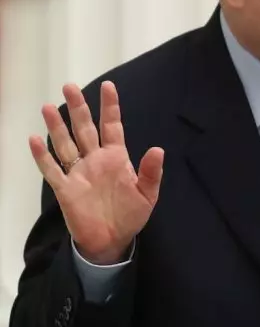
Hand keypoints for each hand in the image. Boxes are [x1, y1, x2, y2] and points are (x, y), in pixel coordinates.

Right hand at [28, 81, 163, 263]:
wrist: (112, 240)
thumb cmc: (130, 215)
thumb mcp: (147, 195)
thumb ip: (151, 172)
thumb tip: (157, 149)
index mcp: (116, 158)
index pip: (112, 127)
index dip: (110, 107)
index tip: (108, 86)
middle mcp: (95, 160)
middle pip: (84, 129)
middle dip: (78, 108)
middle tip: (69, 86)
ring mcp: (78, 173)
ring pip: (65, 144)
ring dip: (57, 126)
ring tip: (48, 106)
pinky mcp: (65, 189)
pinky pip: (51, 170)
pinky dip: (42, 156)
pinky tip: (35, 139)